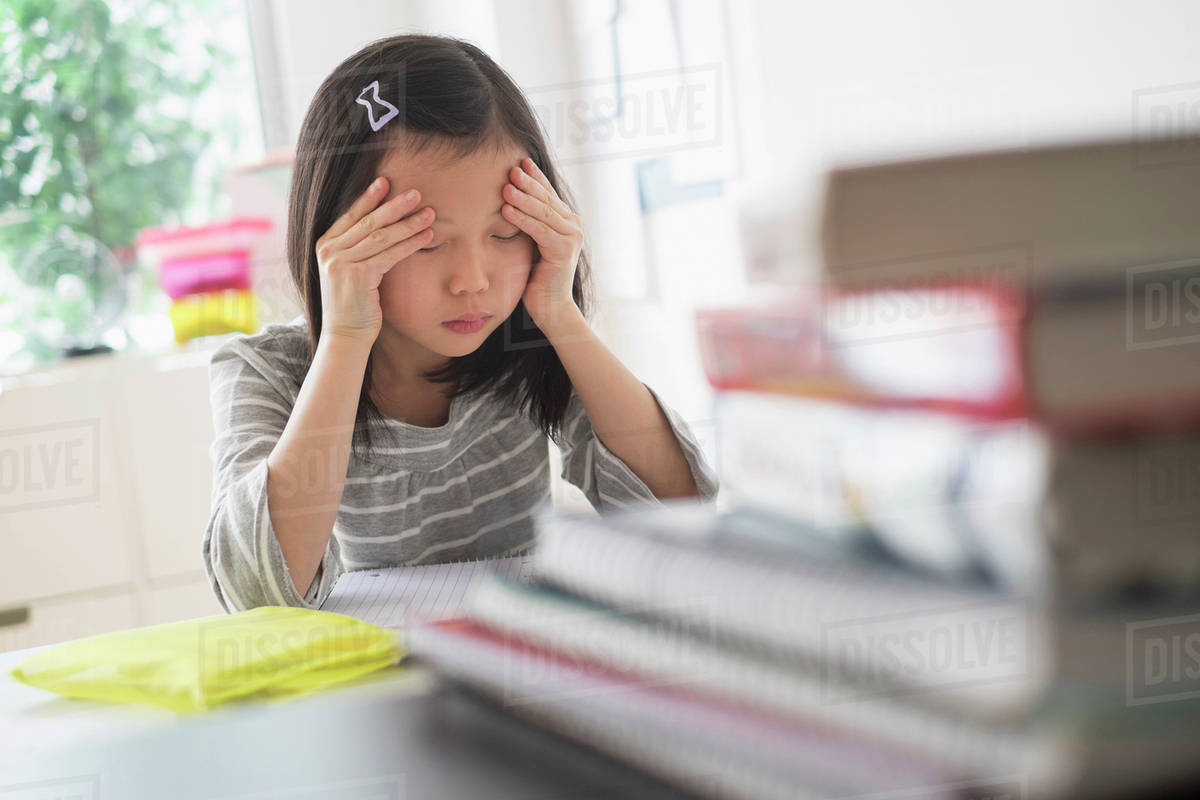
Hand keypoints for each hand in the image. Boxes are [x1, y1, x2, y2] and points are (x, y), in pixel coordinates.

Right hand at [313, 177, 435, 345]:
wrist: (345, 335)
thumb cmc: (353, 304)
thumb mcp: (350, 271)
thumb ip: (358, 249)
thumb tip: (384, 226)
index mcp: (325, 245)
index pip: (351, 215)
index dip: (369, 198)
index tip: (385, 181)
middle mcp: (330, 251)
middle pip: (368, 222)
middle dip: (394, 206)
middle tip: (415, 193)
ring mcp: (341, 263)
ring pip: (381, 236)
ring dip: (408, 224)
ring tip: (428, 213)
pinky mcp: (357, 276)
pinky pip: (389, 255)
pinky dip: (410, 245)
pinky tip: (427, 237)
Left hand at [502, 157, 583, 331]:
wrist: (551, 307)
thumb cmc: (536, 277)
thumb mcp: (532, 242)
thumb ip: (529, 222)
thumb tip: (508, 199)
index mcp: (566, 221)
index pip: (548, 193)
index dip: (535, 177)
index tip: (519, 161)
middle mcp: (573, 226)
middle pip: (546, 198)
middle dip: (528, 182)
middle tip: (510, 169)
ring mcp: (571, 237)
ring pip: (543, 212)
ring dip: (523, 198)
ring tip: (505, 187)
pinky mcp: (563, 250)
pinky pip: (539, 230)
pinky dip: (522, 220)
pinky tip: (506, 211)